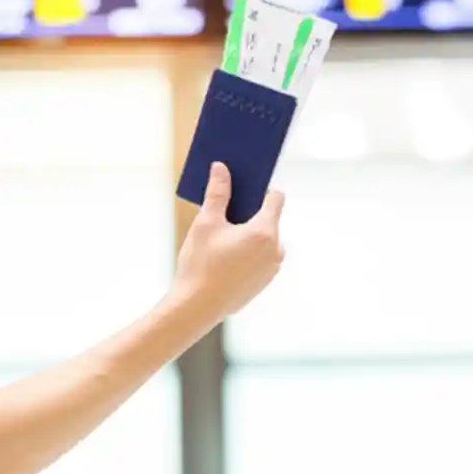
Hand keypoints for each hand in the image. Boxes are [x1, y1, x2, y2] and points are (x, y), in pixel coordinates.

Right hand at [171, 162, 284, 318]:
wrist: (197, 306)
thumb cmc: (201, 264)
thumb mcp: (206, 223)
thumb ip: (217, 193)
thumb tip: (221, 168)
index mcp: (264, 232)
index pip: (275, 198)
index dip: (260, 189)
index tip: (244, 188)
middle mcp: (275, 249)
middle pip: (268, 220)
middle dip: (249, 214)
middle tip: (223, 215)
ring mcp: (272, 268)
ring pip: (263, 240)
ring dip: (247, 234)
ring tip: (220, 239)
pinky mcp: (264, 281)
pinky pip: (259, 258)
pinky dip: (247, 252)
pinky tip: (223, 257)